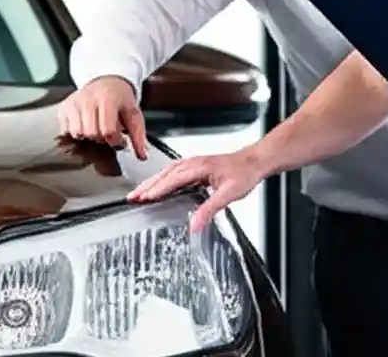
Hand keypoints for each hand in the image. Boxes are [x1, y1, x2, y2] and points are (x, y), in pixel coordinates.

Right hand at [57, 76, 147, 159]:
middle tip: (108, 134)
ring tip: (96, 129)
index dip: (115, 141)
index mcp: (108, 99)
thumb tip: (142, 157)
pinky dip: (76, 133)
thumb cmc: (121, 100)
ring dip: (88, 137)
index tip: (120, 140)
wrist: (107, 81)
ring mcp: (74, 102)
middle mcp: (88, 99)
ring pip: (76, 133)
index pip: (108, 130)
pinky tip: (85, 126)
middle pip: (91, 133)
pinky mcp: (64, 106)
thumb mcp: (134, 114)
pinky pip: (66, 130)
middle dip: (101, 139)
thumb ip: (139, 136)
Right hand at [127, 149, 264, 231]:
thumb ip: (210, 209)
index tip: (144, 198)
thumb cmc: (244, 173)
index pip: (172, 179)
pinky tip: (160, 185)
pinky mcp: (197, 166)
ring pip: (168, 172)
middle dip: (147, 185)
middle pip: (165, 174)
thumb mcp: (228, 194)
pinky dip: (163, 178)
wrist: (255, 161)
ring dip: (153, 181)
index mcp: (199, 167)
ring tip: (139, 193)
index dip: (157, 189)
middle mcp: (194, 163)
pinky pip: (174, 171)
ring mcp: (194, 163)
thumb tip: (195, 225)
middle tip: (132, 197)